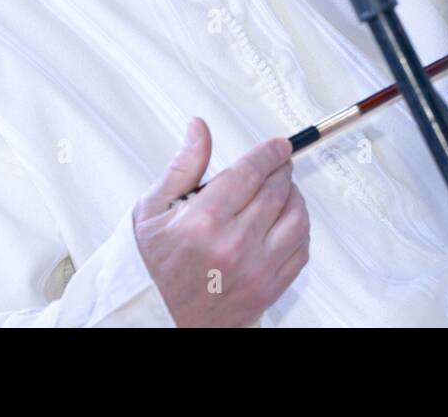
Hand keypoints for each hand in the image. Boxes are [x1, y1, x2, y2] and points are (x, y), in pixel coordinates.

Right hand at [133, 118, 309, 326]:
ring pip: (297, 221)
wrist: (148, 318)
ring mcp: (254, 271)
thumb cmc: (147, 268)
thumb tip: (199, 129)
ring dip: (295, 199)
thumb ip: (184, 166)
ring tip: (283, 192)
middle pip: (277, 192)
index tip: (277, 146)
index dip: (269, 153)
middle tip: (279, 164)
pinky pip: (300, 253)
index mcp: (203, 221)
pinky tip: (286, 223)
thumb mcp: (153, 210)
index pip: (251, 172)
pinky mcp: (266, 292)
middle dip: (282, 171)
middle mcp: (233, 246)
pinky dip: (300, 232)